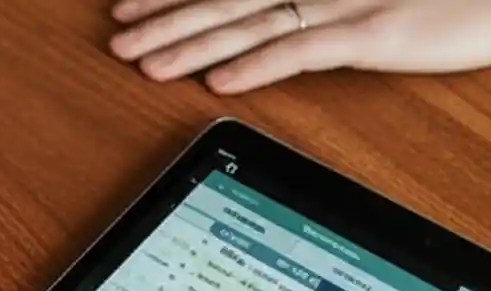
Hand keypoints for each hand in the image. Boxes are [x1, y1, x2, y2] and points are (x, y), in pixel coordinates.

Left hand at [109, 0, 490, 93]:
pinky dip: (257, 67)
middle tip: (116, 40)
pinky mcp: (375, 35)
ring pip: (248, 25)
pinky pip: (303, 52)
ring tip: (143, 64)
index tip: (129, 6)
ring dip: (191, 46)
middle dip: (163, 21)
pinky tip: (218, 83)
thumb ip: (324, 3)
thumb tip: (280, 12)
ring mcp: (346, 2)